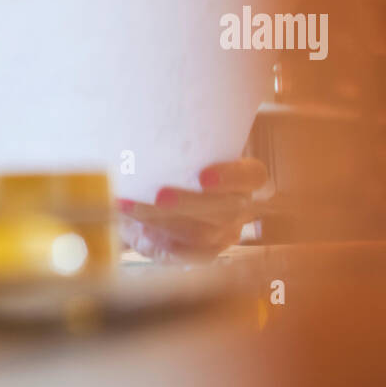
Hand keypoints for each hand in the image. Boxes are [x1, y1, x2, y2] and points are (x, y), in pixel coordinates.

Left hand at [117, 158, 268, 263]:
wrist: (150, 195)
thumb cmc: (170, 163)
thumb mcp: (174, 150)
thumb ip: (170, 146)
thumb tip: (142, 132)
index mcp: (242, 176)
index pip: (252, 176)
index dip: (232, 177)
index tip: (202, 176)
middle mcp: (239, 207)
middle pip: (226, 211)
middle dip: (190, 203)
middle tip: (159, 195)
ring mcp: (223, 234)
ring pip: (201, 234)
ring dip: (163, 220)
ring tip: (132, 207)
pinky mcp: (202, 254)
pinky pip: (185, 252)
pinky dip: (157, 238)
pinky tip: (136, 226)